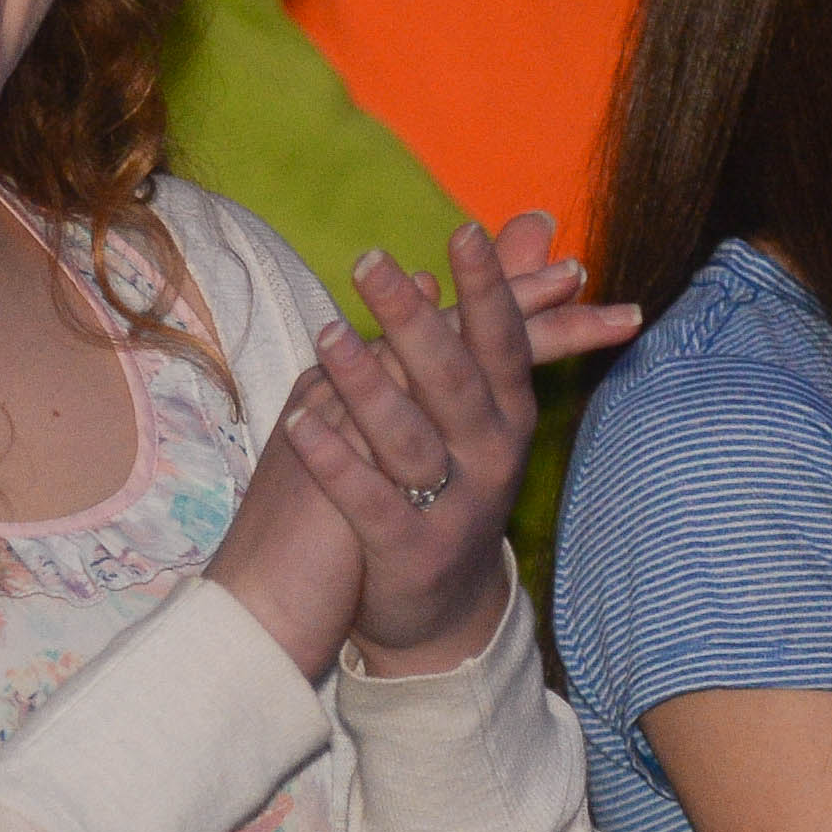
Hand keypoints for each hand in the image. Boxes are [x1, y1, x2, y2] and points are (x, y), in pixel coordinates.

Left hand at [207, 214, 638, 679]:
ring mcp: (454, 507)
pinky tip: (297, 423)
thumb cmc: (458, 479)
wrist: (446, 608)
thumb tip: (535, 224)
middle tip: (371, 262)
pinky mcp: (411, 551)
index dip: (487, 288)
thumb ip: (495, 312)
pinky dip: (334, 462)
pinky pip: (371, 501)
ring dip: (367, 384)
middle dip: (414, 319)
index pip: (502, 342)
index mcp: (508, 415)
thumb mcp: (486, 401)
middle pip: (453, 380)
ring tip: (327, 332)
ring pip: (409, 438)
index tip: (462, 231)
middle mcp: (491, 457)